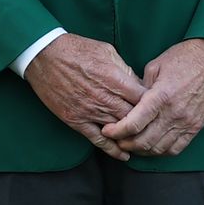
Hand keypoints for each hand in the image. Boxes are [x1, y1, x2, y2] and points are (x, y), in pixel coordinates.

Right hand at [25, 33, 146, 160]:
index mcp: (115, 79)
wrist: (45, 56)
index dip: (153, 105)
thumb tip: (137, 84)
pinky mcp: (76, 120)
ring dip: (132, 138)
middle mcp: (105, 98)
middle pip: (134, 118)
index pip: (143, 99)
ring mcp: (90, 111)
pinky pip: (98, 140)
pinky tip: (124, 155)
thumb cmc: (77, 49)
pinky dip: (112, 149)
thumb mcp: (107, 51)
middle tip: (154, 128)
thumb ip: (125, 70)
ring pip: (118, 131)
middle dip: (145, 123)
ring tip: (144, 143)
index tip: (157, 107)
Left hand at [100, 38, 203, 156]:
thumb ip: (141, 87)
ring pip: (159, 148)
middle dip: (126, 143)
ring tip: (132, 144)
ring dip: (142, 150)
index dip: (117, 131)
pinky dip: (161, 151)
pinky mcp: (196, 126)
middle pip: (144, 141)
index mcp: (161, 96)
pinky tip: (152, 146)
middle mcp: (174, 113)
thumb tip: (131, 102)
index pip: (134, 124)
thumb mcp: (156, 65)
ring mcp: (187, 122)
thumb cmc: (185, 56)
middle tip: (117, 140)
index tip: (107, 130)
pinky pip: (176, 148)